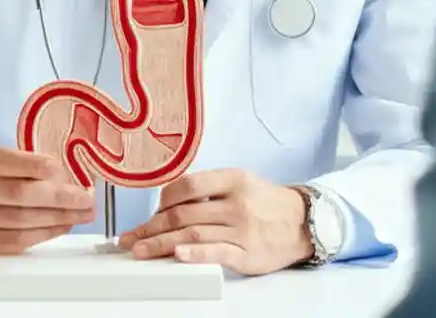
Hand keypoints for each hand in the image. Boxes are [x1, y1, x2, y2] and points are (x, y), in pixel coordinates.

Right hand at [0, 147, 95, 264]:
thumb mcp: (1, 168)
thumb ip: (30, 168)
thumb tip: (73, 178)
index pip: (1, 160)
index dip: (30, 163)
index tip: (57, 166)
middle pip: (17, 193)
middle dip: (58, 196)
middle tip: (86, 198)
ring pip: (20, 220)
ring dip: (58, 217)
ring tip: (84, 214)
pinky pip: (17, 241)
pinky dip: (46, 233)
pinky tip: (64, 226)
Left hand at [118, 169, 310, 274]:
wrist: (305, 223)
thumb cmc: (267, 203)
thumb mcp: (241, 183)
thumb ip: (209, 189)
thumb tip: (170, 203)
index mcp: (232, 180)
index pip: (188, 185)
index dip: (163, 200)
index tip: (151, 212)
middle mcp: (235, 203)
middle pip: (183, 214)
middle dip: (151, 227)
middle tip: (131, 237)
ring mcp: (241, 230)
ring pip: (192, 235)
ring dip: (160, 244)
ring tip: (140, 250)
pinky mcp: (246, 254)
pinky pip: (216, 253)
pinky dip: (194, 255)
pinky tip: (177, 256)